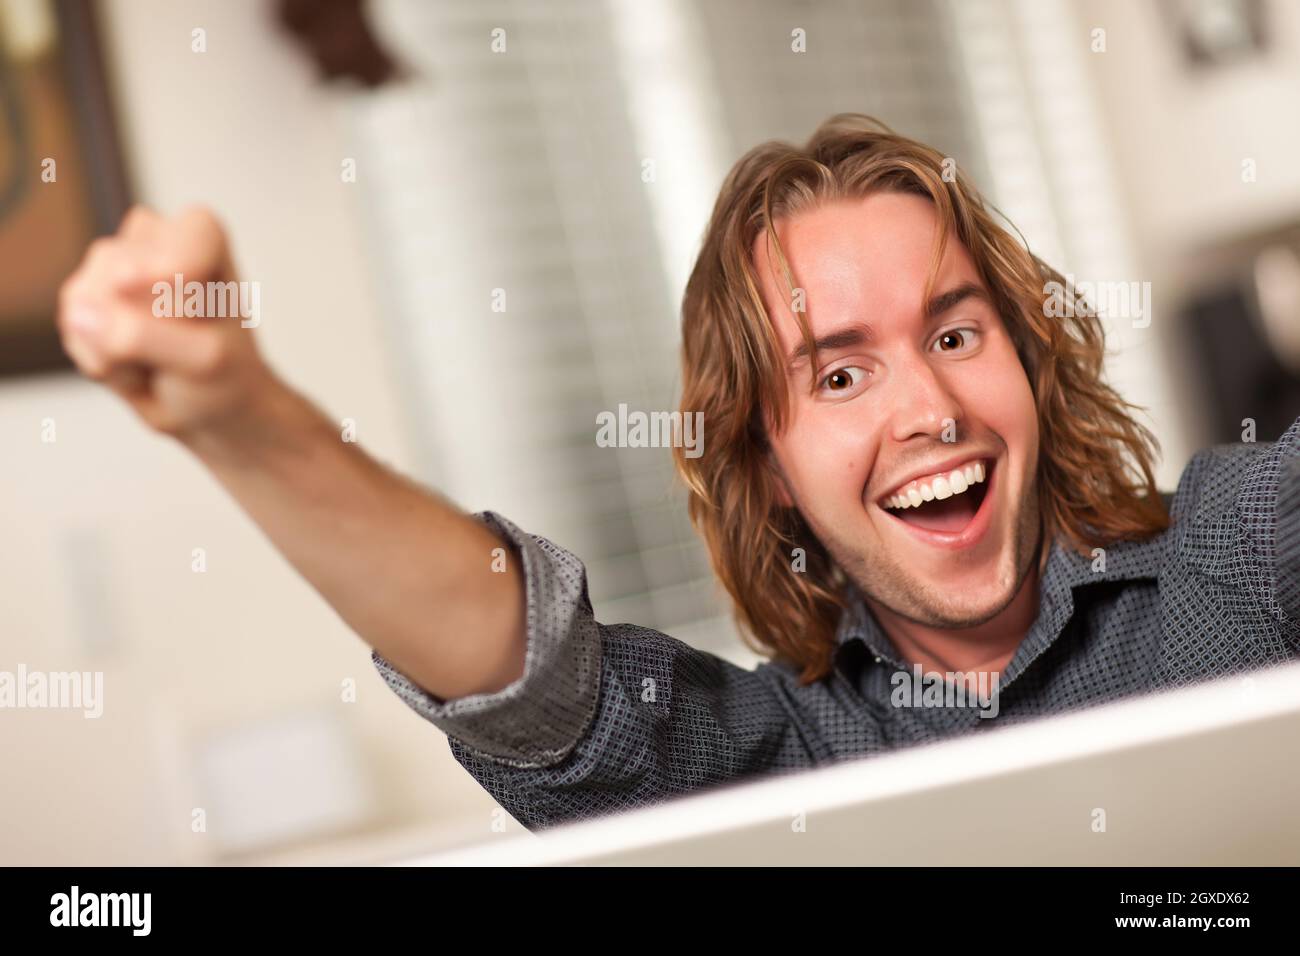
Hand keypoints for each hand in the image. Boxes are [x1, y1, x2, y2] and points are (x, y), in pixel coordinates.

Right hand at [57, 204, 276, 445]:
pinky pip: (75, 333)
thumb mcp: (205, 358)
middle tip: (181, 343)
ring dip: (123, 352)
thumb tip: (77, 316)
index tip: (205, 315)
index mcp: (199, 232)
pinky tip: (133, 362)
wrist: (211, 404)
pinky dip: (104, 363)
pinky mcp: (81, 300)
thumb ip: (144, 334)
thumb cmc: (224, 373)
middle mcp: (148, 238)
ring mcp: (108, 267)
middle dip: (148, 330)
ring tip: (159, 354)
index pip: (171, 257)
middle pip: (120, 281)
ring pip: (88, 306)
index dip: (179, 298)